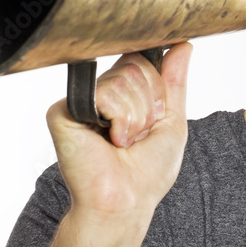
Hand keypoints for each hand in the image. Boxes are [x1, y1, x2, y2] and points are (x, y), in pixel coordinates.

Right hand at [45, 42, 192, 221]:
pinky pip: (104, 95)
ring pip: (122, 81)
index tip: (153, 118)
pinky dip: (119, 120)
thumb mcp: (172, 122)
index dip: (156, 88)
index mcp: (120, 93)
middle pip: (134, 67)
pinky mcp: (62, 111)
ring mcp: (80, 101)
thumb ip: (175, 82)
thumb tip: (183, 45)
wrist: (126, 201)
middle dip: (149, 105)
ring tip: (122, 142)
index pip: (141, 60)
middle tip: (136, 136)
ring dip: (135, 118)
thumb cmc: (147, 172)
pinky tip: (109, 140)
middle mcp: (98, 93)